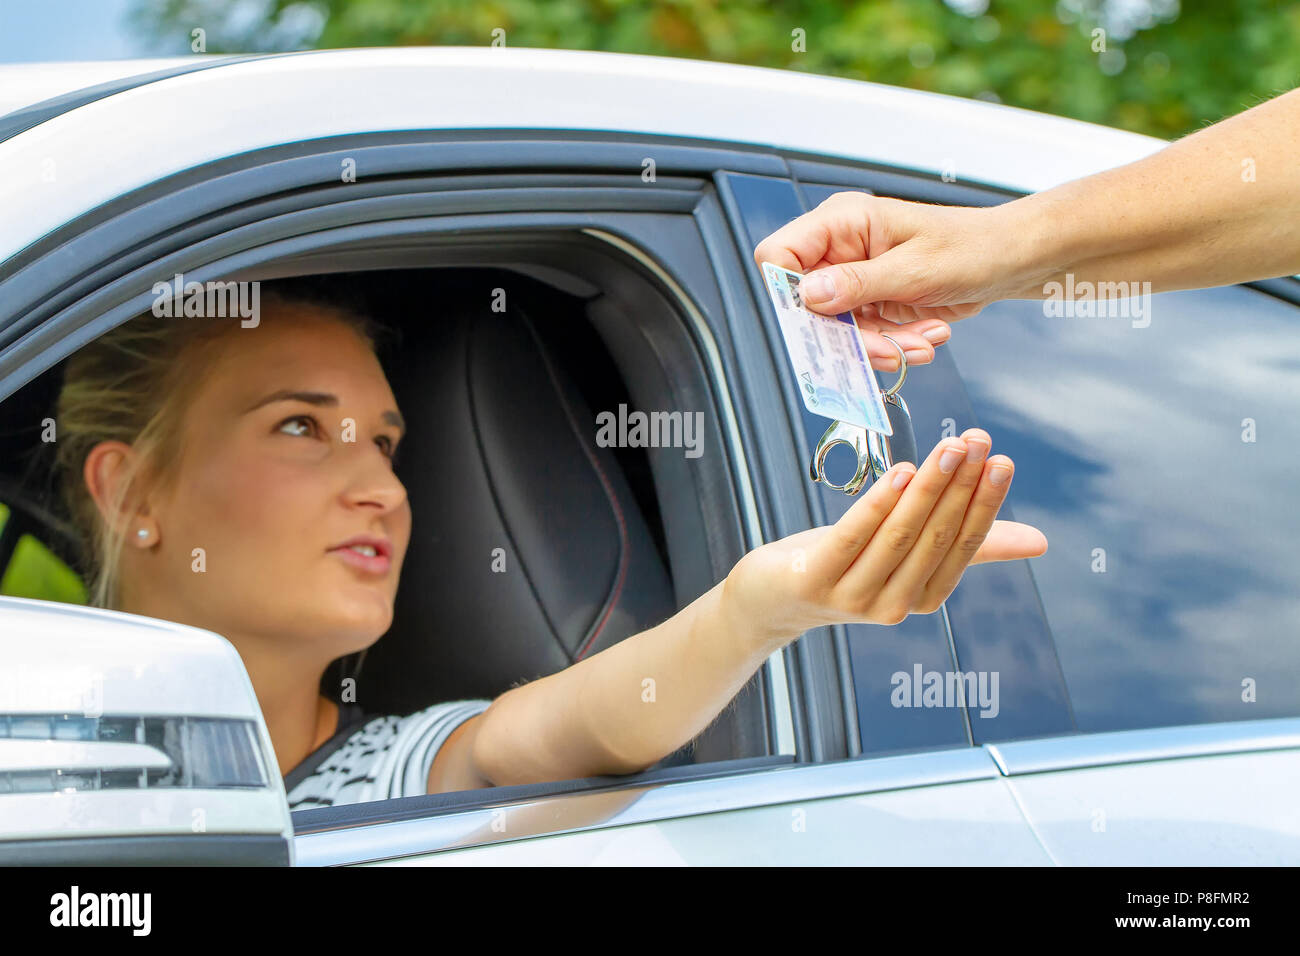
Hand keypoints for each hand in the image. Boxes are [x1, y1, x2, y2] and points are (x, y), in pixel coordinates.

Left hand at [723, 427, 1046, 644]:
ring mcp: (853, 596)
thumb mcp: (907, 552)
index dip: (985, 505)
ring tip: (949, 446)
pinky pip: (853, 536)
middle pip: (934, 537)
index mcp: (921, 597)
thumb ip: (966, 545)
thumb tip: (1040, 543)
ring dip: (928, 488)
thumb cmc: (846, 564)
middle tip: (979, 440)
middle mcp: (892, 604)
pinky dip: (878, 504)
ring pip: (899, 535)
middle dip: (961, 486)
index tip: (1001, 460)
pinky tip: (900, 470)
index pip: (962, 547)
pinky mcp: (815, 580)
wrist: (771, 597)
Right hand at [754, 192, 1036, 369]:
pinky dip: (892, 346)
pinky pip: (862, 338)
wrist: (1009, 261)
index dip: (787, 291)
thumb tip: (806, 295)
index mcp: (843, 222)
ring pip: (836, 330)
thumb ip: (857, 283)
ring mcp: (854, 279)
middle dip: (847, 335)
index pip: (780, 254)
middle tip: (888, 347)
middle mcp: (840, 250)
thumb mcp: (915, 268)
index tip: (817, 319)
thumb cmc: (972, 246)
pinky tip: (924, 337)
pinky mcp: (870, 303)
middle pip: (807, 306)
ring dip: (878, 346)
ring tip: (920, 343)